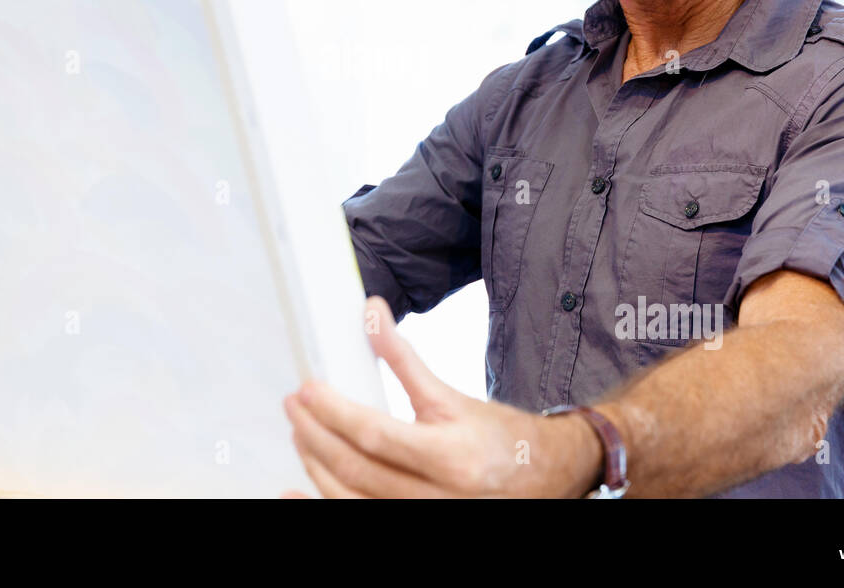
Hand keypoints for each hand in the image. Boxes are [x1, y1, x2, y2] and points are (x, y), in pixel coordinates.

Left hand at [283, 296, 601, 497]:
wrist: (547, 477)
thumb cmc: (502, 439)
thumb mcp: (452, 396)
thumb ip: (405, 359)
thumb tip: (371, 315)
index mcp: (450, 458)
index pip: (374, 435)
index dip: (333, 412)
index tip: (307, 391)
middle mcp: (438, 498)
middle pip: (356, 470)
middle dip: (316, 437)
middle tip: (296, 408)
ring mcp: (427, 520)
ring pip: (352, 501)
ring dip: (316, 469)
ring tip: (301, 436)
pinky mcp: (418, 529)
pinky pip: (359, 520)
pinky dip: (323, 505)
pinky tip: (297, 493)